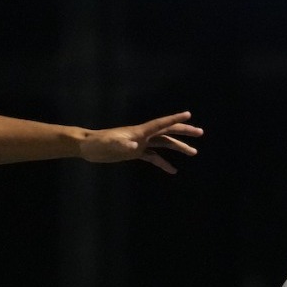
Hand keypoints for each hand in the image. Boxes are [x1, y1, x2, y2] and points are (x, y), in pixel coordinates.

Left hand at [79, 111, 202, 172]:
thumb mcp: (109, 145)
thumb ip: (121, 144)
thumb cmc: (97, 144)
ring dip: (179, 147)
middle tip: (200, 133)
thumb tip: (134, 146)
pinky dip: (164, 163)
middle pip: (168, 132)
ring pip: (164, 144)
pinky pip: (154, 157)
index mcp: (140, 132)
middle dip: (184, 132)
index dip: (175, 119)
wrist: (87, 147)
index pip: (161, 124)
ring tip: (194, 152)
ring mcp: (140, 144)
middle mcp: (143, 136)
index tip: (189, 115)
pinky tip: (173, 170)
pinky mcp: (136, 153)